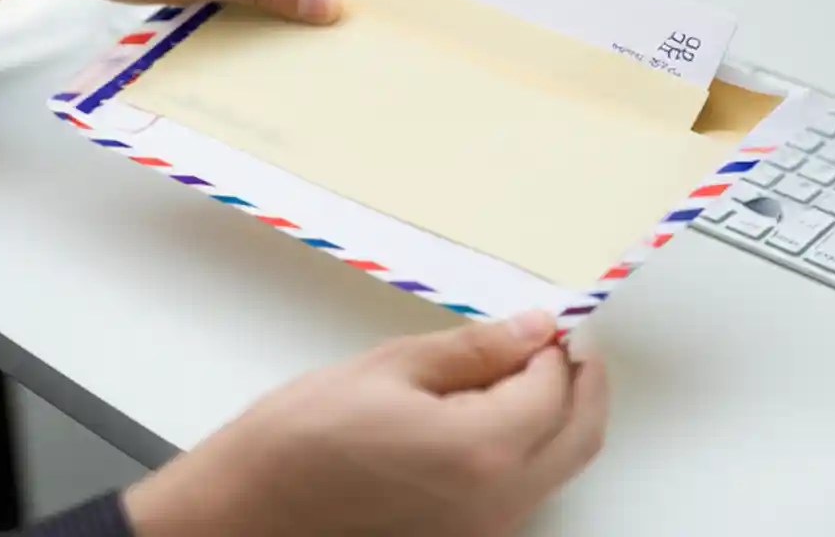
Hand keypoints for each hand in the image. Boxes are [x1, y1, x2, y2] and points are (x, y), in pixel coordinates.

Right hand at [123, 311, 607, 536]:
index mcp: (481, 450)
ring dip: (559, 416)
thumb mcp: (389, 368)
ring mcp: (485, 531)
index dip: (556, 346)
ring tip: (526, 371)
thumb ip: (473, 350)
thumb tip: (531, 329)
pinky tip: (496, 415)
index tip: (544, 320)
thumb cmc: (303, 436)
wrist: (251, 510)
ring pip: (558, 467)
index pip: (553, 387)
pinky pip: (526, 491)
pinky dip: (531, 448)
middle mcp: (498, 502)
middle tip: (565, 343)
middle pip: (580, 437)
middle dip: (583, 382)